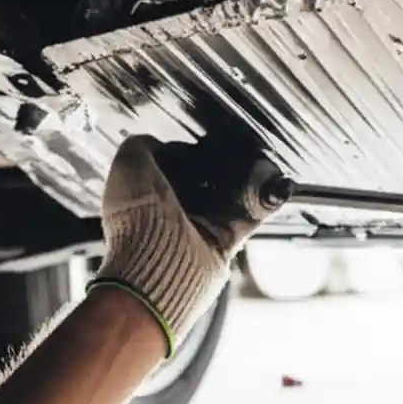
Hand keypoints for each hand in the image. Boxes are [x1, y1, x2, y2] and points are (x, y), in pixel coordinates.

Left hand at [91, 136, 284, 354]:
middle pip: (204, 177)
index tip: (197, 142)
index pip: (170, 163)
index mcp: (144, 194)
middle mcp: (172, 211)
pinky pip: (251, 213)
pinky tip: (274, 181)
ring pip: (230, 193)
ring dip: (246, 177)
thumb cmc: (138, 219)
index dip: (184, 150)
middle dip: (219, 162)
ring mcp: (200, 225)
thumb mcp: (128, 164)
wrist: (162, 260)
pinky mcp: (226, 239)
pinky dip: (266, 198)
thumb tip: (162, 144)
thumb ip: (143, 146)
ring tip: (254, 161)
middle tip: (230, 151)